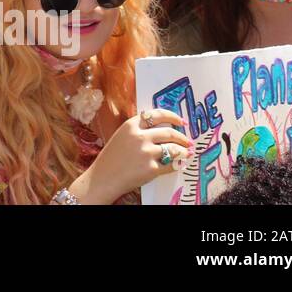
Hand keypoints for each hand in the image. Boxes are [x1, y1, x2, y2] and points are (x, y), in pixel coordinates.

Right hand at [72, 108, 191, 203]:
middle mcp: (140, 136)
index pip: (158, 114)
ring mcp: (146, 152)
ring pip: (173, 148)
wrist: (103, 177)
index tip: (181, 121)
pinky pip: (171, 164)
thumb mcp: (122, 136)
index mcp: (131, 125)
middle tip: (187, 140)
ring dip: (183, 150)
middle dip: (182, 137)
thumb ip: (139, 129)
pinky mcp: (152, 168)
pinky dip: (178, 164)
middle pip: (169, 132)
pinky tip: (180, 163)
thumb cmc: (112, 158)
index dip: (173, 117)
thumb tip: (162, 128)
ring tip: (186, 152)